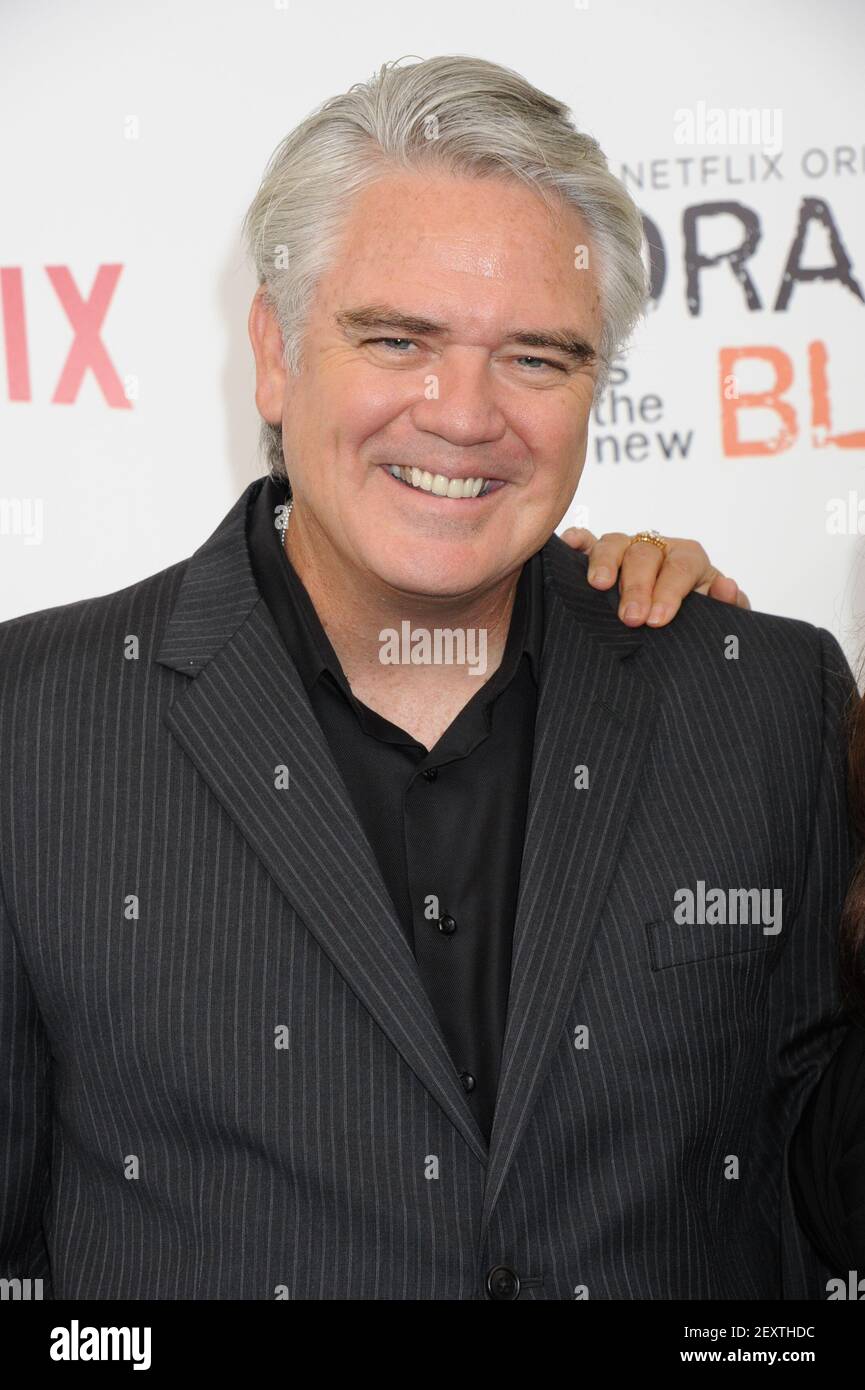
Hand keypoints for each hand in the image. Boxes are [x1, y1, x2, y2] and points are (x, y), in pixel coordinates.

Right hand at [560, 528, 750, 627]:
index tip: (658, 620)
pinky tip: (569, 546)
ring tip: (598, 586)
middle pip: (644, 555)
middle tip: (631, 619)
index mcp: (688, 560)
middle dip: (637, 586)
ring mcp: (626, 552)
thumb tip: (726, 586)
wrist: (678, 625)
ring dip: (605, 562)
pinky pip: (586, 542)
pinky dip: (578, 541)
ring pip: (614, 543)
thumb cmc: (697, 619)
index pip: (681, 566)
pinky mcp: (599, 558)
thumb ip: (729, 605)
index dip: (670, 590)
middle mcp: (656, 549)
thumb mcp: (719, 618)